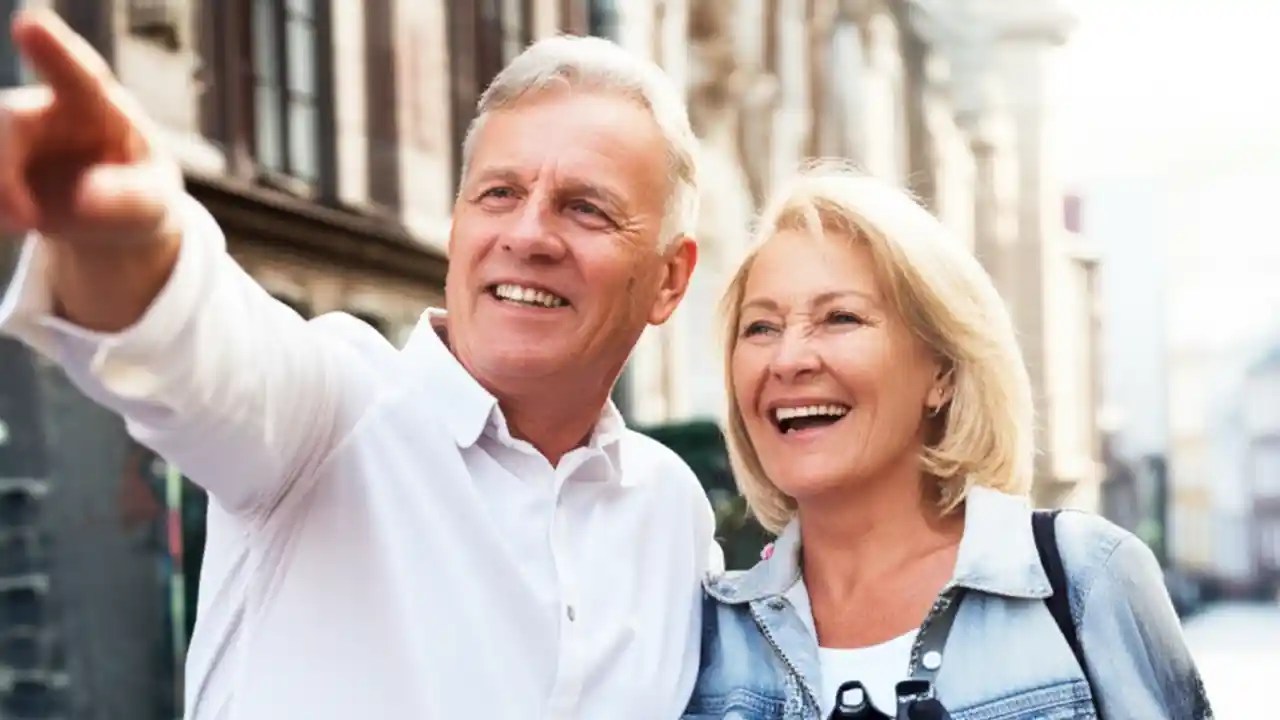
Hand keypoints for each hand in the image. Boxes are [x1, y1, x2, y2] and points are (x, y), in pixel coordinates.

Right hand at [1, 8, 183, 329]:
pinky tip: (18, 220)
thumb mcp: (150, 202)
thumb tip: (82, 200)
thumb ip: (126, 198)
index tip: (29, 23)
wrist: (112, 214)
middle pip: (8, 119)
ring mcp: (14, 137)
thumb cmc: (140, 194)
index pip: (80, 75)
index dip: (54, 49)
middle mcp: (47, 111)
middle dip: (4, 168)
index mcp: (99, 107)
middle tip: (27, 219)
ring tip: (27, 222)